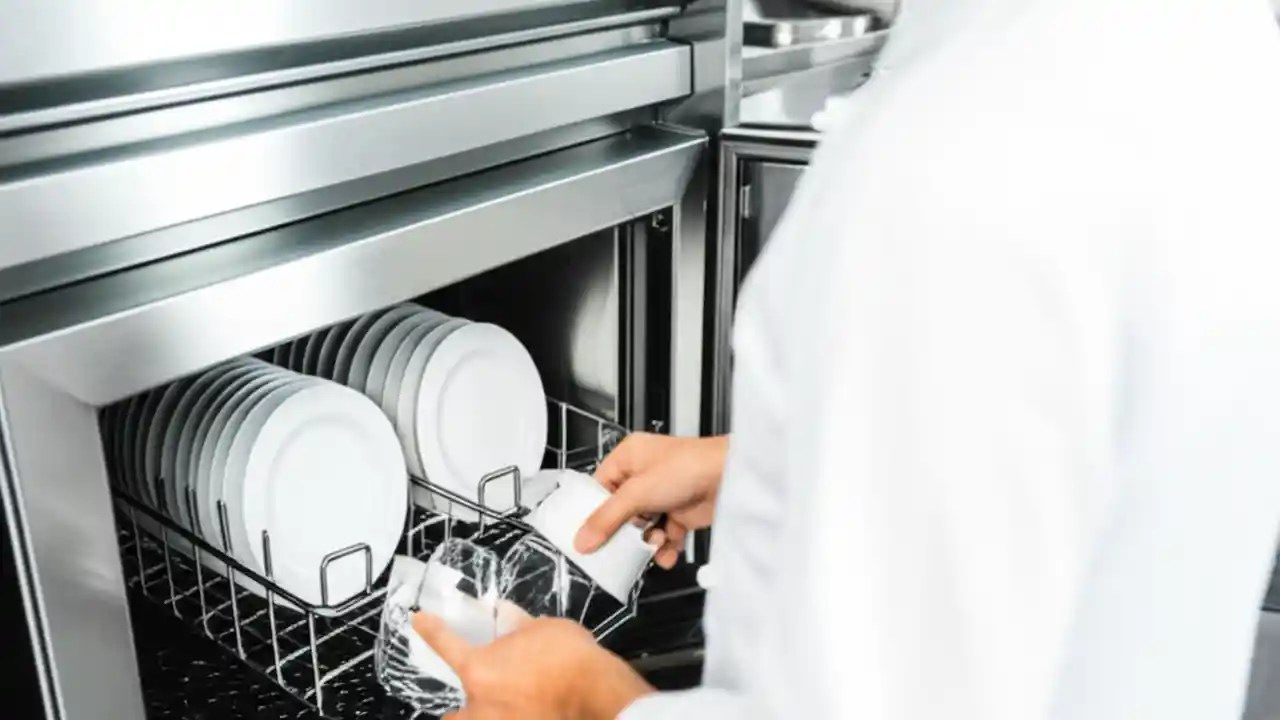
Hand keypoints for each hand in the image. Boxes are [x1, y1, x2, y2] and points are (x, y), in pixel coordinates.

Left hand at [413, 612, 651, 719]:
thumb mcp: (543, 628)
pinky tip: (526, 712)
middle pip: (451, 718)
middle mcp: (481, 705)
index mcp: (479, 670)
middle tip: (458, 710)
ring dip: (480, 717)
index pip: (446, 644)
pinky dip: (514, 717)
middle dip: (453, 715)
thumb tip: (504, 616)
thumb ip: (517, 626)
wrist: (597, 693)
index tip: (419, 621)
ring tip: (496, 710)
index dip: (431, 630)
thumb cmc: (568, 656)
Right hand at [575, 433, 727, 568]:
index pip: (600, 487)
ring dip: (646, 541)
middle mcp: (644, 475)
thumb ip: (608, 519)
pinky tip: (667, 553)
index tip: (587, 536)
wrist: (731, 478)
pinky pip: (664, 535)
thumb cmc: (686, 468)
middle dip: (623, 532)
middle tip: (619, 549)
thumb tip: (582, 541)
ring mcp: (663, 494)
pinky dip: (665, 547)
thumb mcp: (638, 493)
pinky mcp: (681, 512)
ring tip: (653, 544)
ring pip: (643, 527)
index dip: (594, 512)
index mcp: (629, 458)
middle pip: (621, 511)